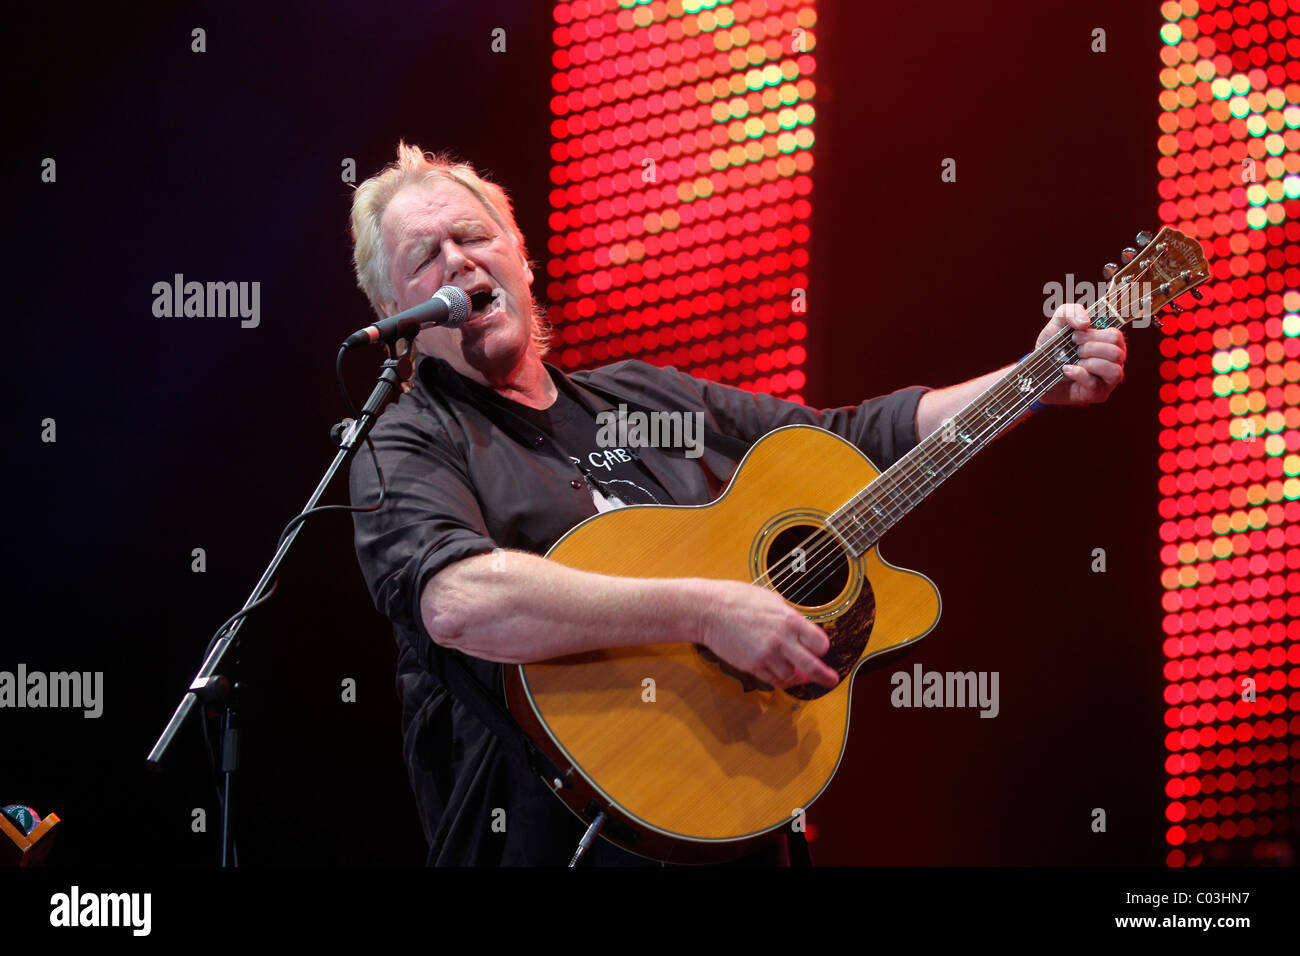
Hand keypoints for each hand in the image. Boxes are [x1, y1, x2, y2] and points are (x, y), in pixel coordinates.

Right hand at [693, 579, 839, 688]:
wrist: (708, 610)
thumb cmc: (737, 599)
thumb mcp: (771, 599)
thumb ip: (790, 616)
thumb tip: (802, 629)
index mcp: (789, 619)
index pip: (819, 643)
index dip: (821, 647)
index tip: (820, 649)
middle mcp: (781, 639)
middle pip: (812, 666)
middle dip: (824, 676)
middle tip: (831, 680)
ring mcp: (766, 654)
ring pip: (791, 676)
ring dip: (795, 675)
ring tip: (796, 673)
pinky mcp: (752, 665)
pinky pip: (773, 680)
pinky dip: (780, 680)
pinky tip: (781, 676)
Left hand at [1035, 303, 1126, 405]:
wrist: (1037, 372)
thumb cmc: (1053, 347)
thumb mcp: (1057, 323)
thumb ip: (1071, 312)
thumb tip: (1085, 323)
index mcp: (1109, 343)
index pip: (1116, 336)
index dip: (1094, 335)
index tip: (1075, 335)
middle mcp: (1113, 361)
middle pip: (1116, 352)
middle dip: (1090, 348)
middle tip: (1075, 349)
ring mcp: (1108, 379)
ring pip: (1114, 370)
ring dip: (1090, 362)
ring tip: (1075, 361)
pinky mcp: (1098, 394)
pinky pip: (1095, 384)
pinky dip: (1079, 374)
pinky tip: (1067, 370)